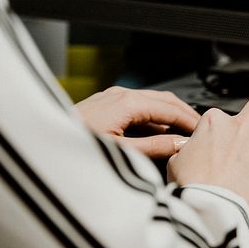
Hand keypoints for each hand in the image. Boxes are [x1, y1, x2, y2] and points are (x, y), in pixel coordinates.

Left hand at [75, 86, 200, 158]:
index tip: (205, 132)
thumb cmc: (75, 146)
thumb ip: (154, 148)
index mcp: (127, 102)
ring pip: (150, 103)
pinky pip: (136, 108)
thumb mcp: (121, 152)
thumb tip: (179, 144)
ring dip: (168, 117)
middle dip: (184, 114)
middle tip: (201, 130)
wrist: (43, 145)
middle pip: (164, 100)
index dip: (190, 120)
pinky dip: (152, 120)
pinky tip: (157, 136)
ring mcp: (111, 98)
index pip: (170, 108)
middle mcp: (120, 95)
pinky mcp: (104, 105)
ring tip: (183, 135)